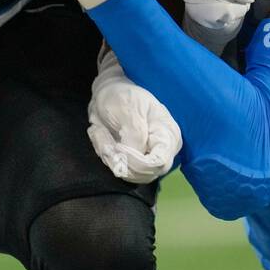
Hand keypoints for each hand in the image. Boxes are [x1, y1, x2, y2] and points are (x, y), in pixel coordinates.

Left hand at [87, 50, 181, 183]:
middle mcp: (163, 150)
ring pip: (130, 175)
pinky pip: (121, 171)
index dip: (137, 163)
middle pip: (145, 174)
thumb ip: (135, 133)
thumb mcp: (127, 107)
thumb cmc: (121, 96)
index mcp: (167, 133)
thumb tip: (135, 157)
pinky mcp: (135, 163)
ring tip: (102, 135)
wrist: (109, 94)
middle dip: (120, 161)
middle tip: (104, 139)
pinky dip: (107, 158)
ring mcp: (150, 158)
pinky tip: (103, 139)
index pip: (159, 163)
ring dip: (110, 158)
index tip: (118, 147)